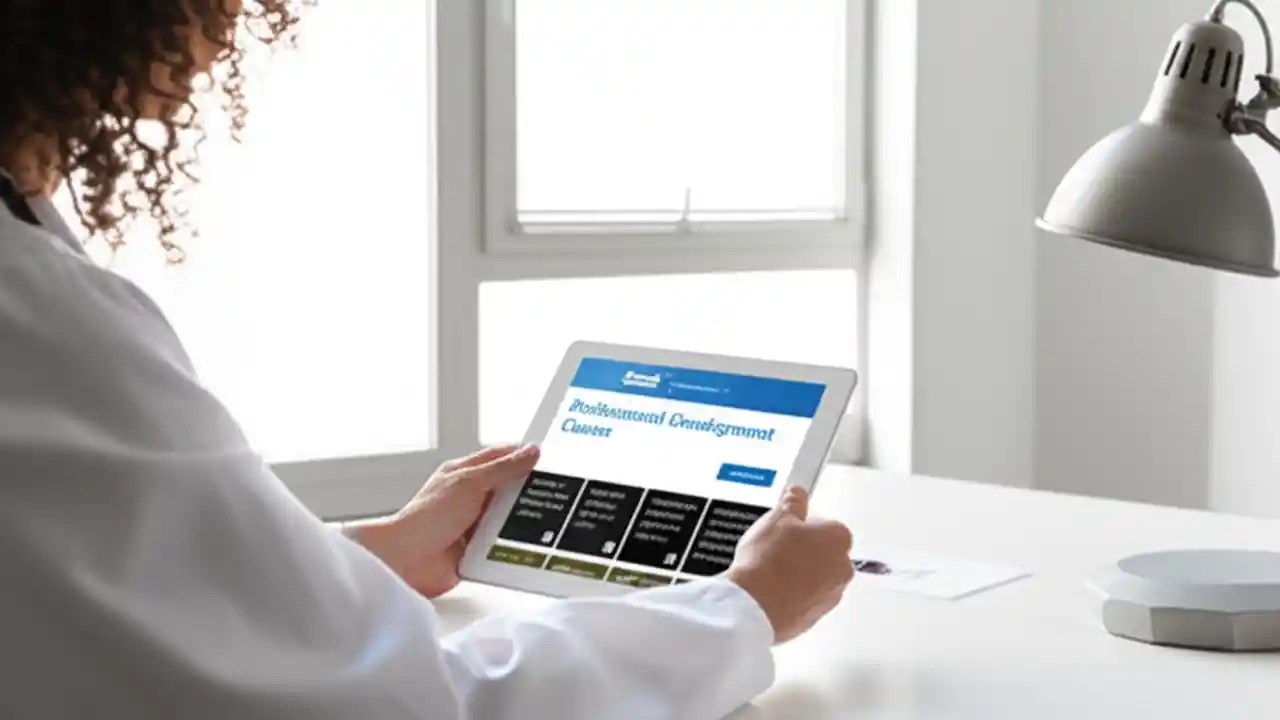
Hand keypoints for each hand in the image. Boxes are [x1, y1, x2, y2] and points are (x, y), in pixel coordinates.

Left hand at [351, 444, 539, 596]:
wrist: (406, 561)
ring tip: (552, 519)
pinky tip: (532, 546)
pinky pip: (503, 545)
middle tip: (558, 490)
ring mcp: (472, 524)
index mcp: (463, 474)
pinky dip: (515, 546)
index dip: (522, 455)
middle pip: (507, 489)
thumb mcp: (470, 484)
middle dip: (528, 490)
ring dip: (523, 521)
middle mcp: (469, 498)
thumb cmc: (427, 518)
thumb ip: (503, 468)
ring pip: (508, 518)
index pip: (499, 457)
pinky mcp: (476, 550)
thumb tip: (531, 451)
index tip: (548, 458)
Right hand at [726, 486, 853, 643]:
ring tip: (772, 570)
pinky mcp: (816, 616)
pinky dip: (794, 594)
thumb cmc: (768, 562)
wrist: (755, 606)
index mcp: (838, 538)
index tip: (787, 527)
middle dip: (805, 550)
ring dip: (801, 573)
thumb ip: (792, 502)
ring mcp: (831, 594)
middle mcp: (842, 568)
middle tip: (778, 548)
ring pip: (818, 577)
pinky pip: (808, 599)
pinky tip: (772, 589)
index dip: (803, 525)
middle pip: (825, 552)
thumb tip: (797, 494)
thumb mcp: (776, 518)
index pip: (826, 525)